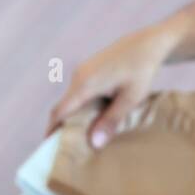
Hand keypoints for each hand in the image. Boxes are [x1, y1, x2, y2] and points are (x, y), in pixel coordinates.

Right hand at [46, 22, 175, 146]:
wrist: (146, 44)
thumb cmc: (141, 71)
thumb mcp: (130, 100)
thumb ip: (111, 121)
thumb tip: (95, 144)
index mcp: (86, 84)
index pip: (60, 111)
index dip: (52, 130)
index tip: (48, 147)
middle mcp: (79, 77)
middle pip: (63, 107)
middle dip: (62, 128)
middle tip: (66, 150)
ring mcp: (82, 72)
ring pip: (71, 101)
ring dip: (73, 119)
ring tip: (80, 139)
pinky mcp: (87, 71)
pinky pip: (78, 93)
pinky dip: (80, 108)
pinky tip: (91, 121)